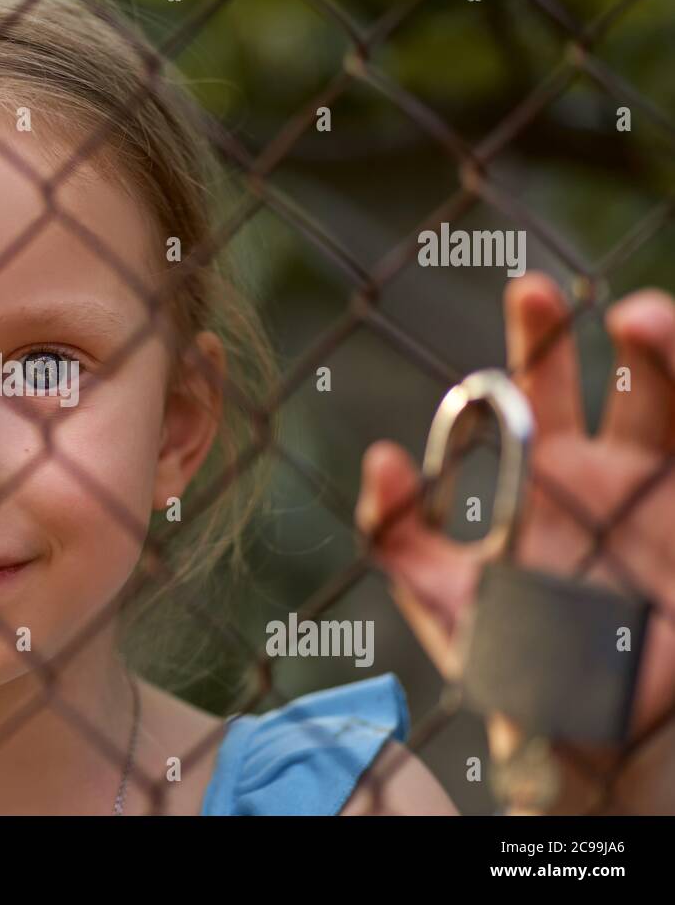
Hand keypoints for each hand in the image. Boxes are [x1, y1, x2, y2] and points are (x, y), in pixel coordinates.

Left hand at [355, 270, 674, 810]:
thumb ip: (401, 534)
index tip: (530, 288)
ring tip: (656, 325)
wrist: (579, 736)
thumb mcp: (444, 597)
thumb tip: (380, 459)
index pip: (545, 386)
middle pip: (633, 385)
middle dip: (634, 340)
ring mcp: (667, 505)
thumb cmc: (507, 661)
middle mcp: (615, 475)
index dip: (540, 337)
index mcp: (548, 471)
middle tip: (626, 310)